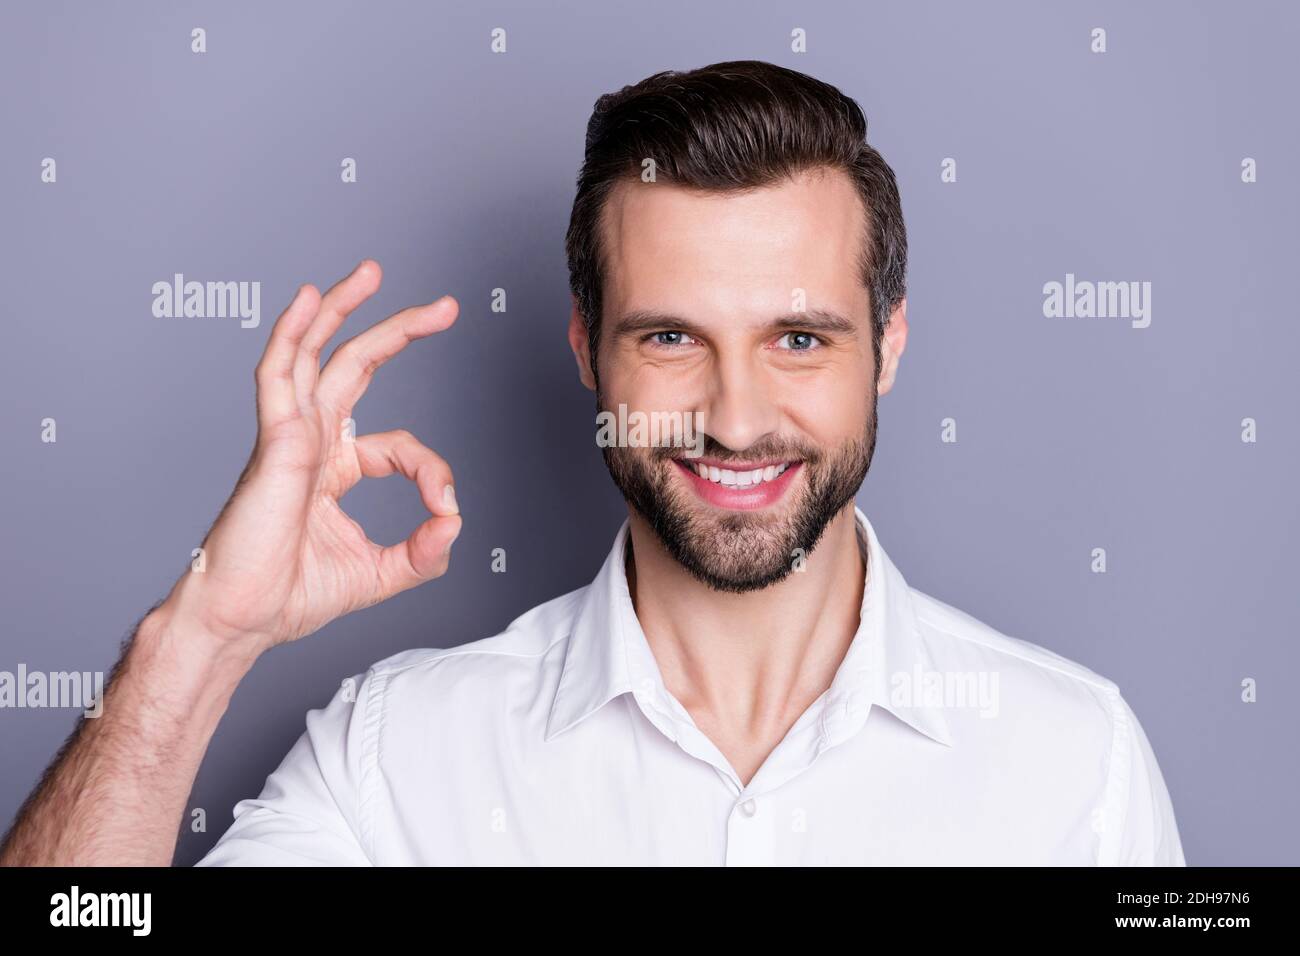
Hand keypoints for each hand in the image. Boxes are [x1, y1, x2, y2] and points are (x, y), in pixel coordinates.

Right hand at [164, 259, 461, 652]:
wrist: (241, 621)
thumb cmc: (290, 597)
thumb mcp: (380, 574)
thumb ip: (424, 552)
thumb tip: (457, 521)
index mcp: (334, 470)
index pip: (398, 445)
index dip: (432, 470)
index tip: (445, 507)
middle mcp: (311, 444)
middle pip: (355, 368)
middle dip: (399, 331)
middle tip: (444, 306)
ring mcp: (289, 438)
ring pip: (315, 355)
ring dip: (343, 310)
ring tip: (372, 272)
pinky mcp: (273, 444)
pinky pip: (279, 376)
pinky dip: (292, 334)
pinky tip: (309, 300)